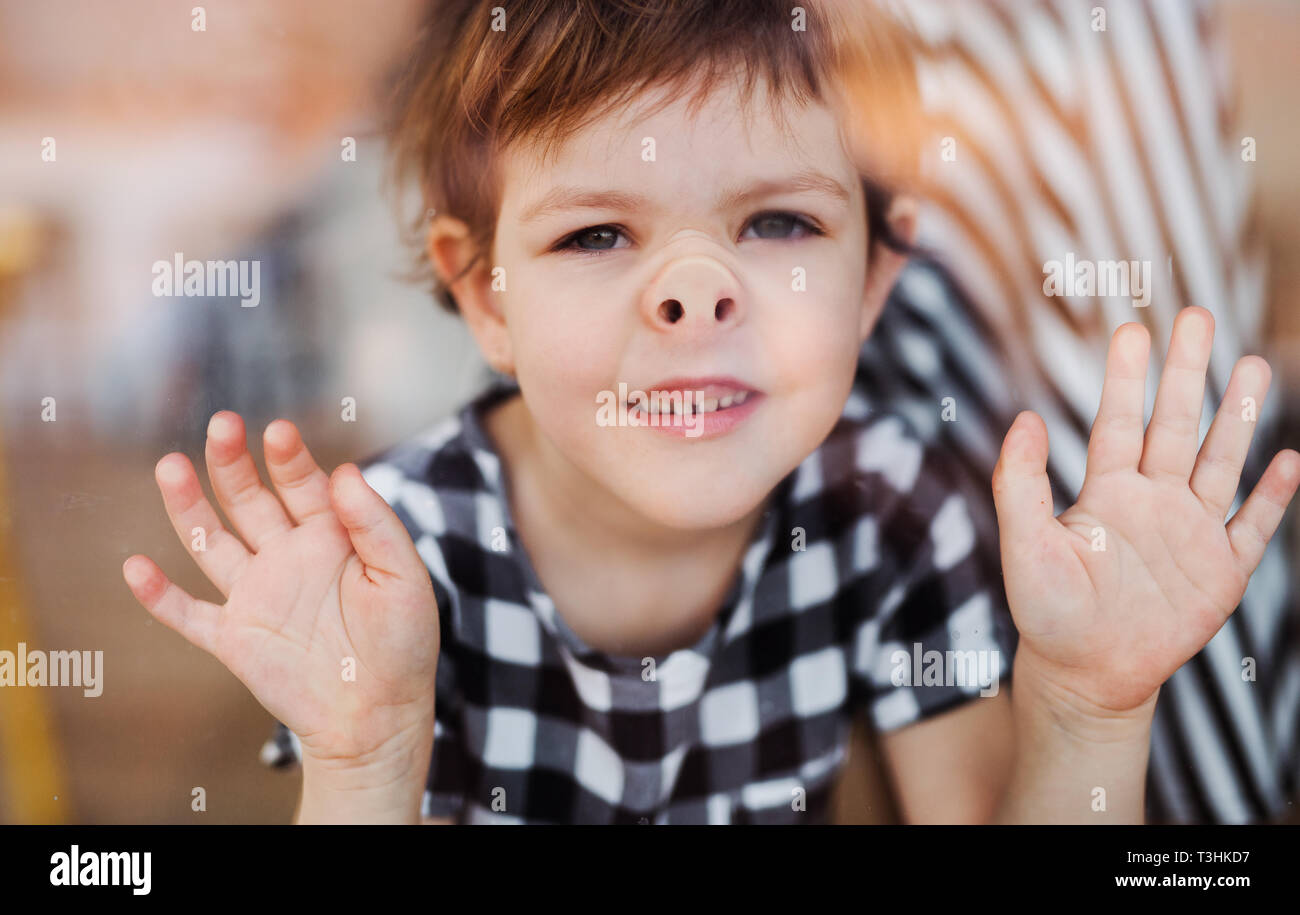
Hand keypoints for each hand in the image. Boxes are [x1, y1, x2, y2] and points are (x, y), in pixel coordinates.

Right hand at [123, 412, 439, 770]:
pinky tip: (135, 568)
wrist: (378, 718)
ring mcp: (257, 596)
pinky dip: (160, 596)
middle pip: (250, 499)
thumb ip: (376, 526)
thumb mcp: (404, 579)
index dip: (289, 458)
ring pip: (211, 542)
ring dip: (189, 506)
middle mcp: (288, 557)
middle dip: (233, 463)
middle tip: (222, 424)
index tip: (278, 432)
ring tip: (169, 466)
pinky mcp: (234, 639)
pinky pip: (189, 614)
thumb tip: (345, 471)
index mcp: (332, 537)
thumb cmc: (403, 646)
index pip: (303, 484)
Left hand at [993, 307, 1299, 717]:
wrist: (1085, 674)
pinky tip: (1289, 459)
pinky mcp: (1220, 572)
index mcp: (1106, 491)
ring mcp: (1191, 532)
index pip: (1118, 421)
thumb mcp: (1024, 545)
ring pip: (1220, 461)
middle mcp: (1152, 500)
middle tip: (1198, 315)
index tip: (1133, 329)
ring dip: (1239, 417)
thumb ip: (1021, 484)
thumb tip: (1023, 419)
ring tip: (1256, 364)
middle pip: (1175, 424)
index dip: (1127, 377)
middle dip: (1188, 372)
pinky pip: (1253, 526)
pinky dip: (1272, 496)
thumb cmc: (1046, 611)